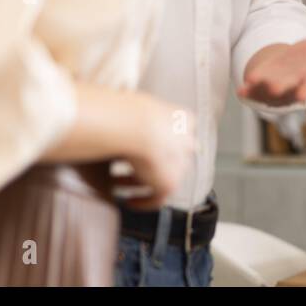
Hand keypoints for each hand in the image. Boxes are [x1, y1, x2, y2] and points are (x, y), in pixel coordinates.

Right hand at [122, 92, 197, 210]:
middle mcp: (187, 142)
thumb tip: (118, 107)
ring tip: (119, 183)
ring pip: (163, 177)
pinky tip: (127, 201)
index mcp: (184, 119)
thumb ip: (137, 111)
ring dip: (141, 181)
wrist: (135, 125)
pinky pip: (158, 198)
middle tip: (133, 166)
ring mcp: (181, 164)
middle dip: (155, 163)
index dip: (162, 141)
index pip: (181, 132)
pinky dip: (143, 201)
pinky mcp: (170, 182)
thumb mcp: (136, 104)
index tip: (143, 146)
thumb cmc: (129, 110)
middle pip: (174, 156)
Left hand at [238, 35, 305, 105]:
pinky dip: (248, 89)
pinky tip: (242, 87)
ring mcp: (277, 87)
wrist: (291, 60)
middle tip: (278, 89)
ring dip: (263, 89)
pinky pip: (253, 90)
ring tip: (257, 82)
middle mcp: (295, 85)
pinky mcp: (261, 85)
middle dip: (284, 90)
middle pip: (289, 90)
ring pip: (269, 91)